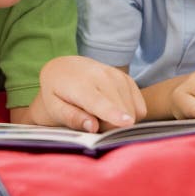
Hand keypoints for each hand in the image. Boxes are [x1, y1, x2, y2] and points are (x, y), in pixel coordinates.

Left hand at [28, 56, 146, 132]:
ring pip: (132, 110)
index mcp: (80, 84)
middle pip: (120, 110)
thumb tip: (92, 127)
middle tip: (91, 124)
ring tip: (100, 117)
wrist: (65, 68)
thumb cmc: (57, 92)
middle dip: (110, 127)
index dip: (113, 113)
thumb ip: (71, 117)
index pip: (99, 102)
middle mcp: (102, 76)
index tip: (126, 123)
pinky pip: (140, 108)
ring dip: (120, 122)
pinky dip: (130, 116)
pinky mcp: (128, 79)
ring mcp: (118, 76)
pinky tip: (114, 112)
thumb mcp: (54, 107)